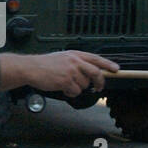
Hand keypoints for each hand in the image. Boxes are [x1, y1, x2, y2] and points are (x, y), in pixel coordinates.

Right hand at [0, 50, 120, 96]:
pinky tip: (62, 88)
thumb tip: (89, 73)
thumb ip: (76, 63)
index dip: (108, 64)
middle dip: (100, 82)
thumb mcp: (63, 58)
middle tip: (99, 88)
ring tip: (66, 84)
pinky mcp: (66, 81)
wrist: (31, 68)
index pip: (96, 59)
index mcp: (75, 54)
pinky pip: (75, 91)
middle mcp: (75, 61)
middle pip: (96, 73)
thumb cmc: (45, 64)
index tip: (116, 69)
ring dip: (78, 88)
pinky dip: (70, 93)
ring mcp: (71, 71)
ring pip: (85, 85)